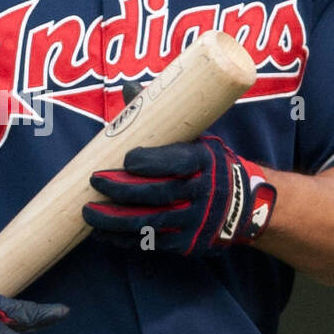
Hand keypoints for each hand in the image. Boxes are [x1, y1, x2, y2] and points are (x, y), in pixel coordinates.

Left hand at [83, 136, 276, 254]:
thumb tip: (130, 89)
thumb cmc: (208, 166)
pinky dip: (124, 239)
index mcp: (204, 162)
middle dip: (122, 190)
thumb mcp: (196, 139)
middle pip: (157, 194)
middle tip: (95, 182)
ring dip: (114, 220)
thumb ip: (161, 120)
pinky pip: (151, 243)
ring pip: (149, 223)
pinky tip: (102, 233)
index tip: (125, 159)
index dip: (150, 162)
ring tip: (88, 213)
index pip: (177, 163)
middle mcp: (202, 193)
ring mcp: (195, 222)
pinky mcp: (186, 244)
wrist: (245, 205)